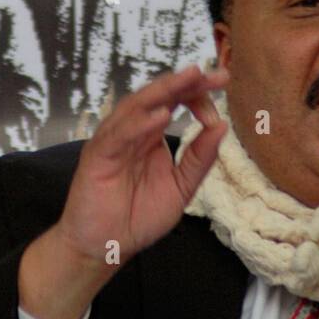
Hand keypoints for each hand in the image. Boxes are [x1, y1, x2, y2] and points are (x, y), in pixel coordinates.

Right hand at [19, 64, 228, 318]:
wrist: (106, 247)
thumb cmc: (138, 216)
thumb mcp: (181, 187)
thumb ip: (199, 158)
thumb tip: (222, 126)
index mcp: (151, 136)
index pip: (174, 102)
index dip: (198, 96)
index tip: (220, 100)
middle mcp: (132, 132)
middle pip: (158, 97)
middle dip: (185, 82)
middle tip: (212, 72)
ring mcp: (114, 141)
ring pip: (136, 107)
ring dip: (163, 91)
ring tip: (189, 78)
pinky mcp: (97, 156)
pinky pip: (118, 135)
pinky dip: (138, 124)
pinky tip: (161, 116)